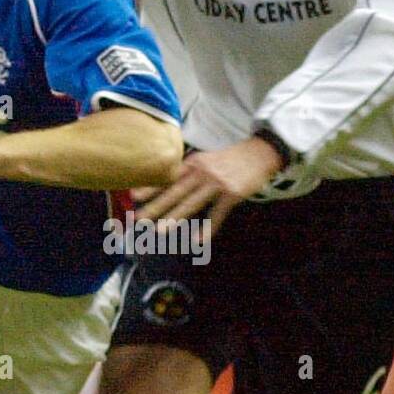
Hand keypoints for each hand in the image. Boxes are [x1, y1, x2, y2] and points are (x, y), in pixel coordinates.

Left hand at [135, 136, 282, 232]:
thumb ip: (190, 171)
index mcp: (194, 164)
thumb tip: (171, 183)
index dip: (151, 186)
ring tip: (161, 231)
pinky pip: (217, 214)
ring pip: (192, 203)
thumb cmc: (231, 159)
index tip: (133, 195)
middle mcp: (202, 172)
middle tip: (139, 218)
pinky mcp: (231, 193)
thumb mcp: (207, 160)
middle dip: (156, 206)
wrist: (260, 153)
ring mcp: (216, 183)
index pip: (168, 177)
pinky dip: (208, 228)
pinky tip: (199, 241)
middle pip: (175, 192)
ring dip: (175, 217)